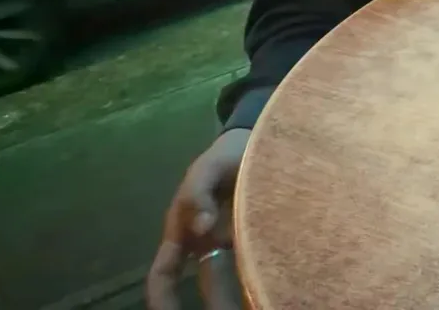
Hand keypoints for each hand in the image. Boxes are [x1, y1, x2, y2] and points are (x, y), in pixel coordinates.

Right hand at [146, 128, 250, 309]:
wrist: (253, 144)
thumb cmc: (223, 156)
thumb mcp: (207, 167)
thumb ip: (199, 192)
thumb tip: (200, 226)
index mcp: (182, 231)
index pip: (164, 273)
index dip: (162, 299)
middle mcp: (204, 244)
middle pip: (205, 283)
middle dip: (215, 304)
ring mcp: (231, 243)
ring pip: (232, 278)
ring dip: (239, 296)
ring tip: (260, 304)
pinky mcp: (255, 236)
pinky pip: (256, 260)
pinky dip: (263, 274)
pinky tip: (276, 284)